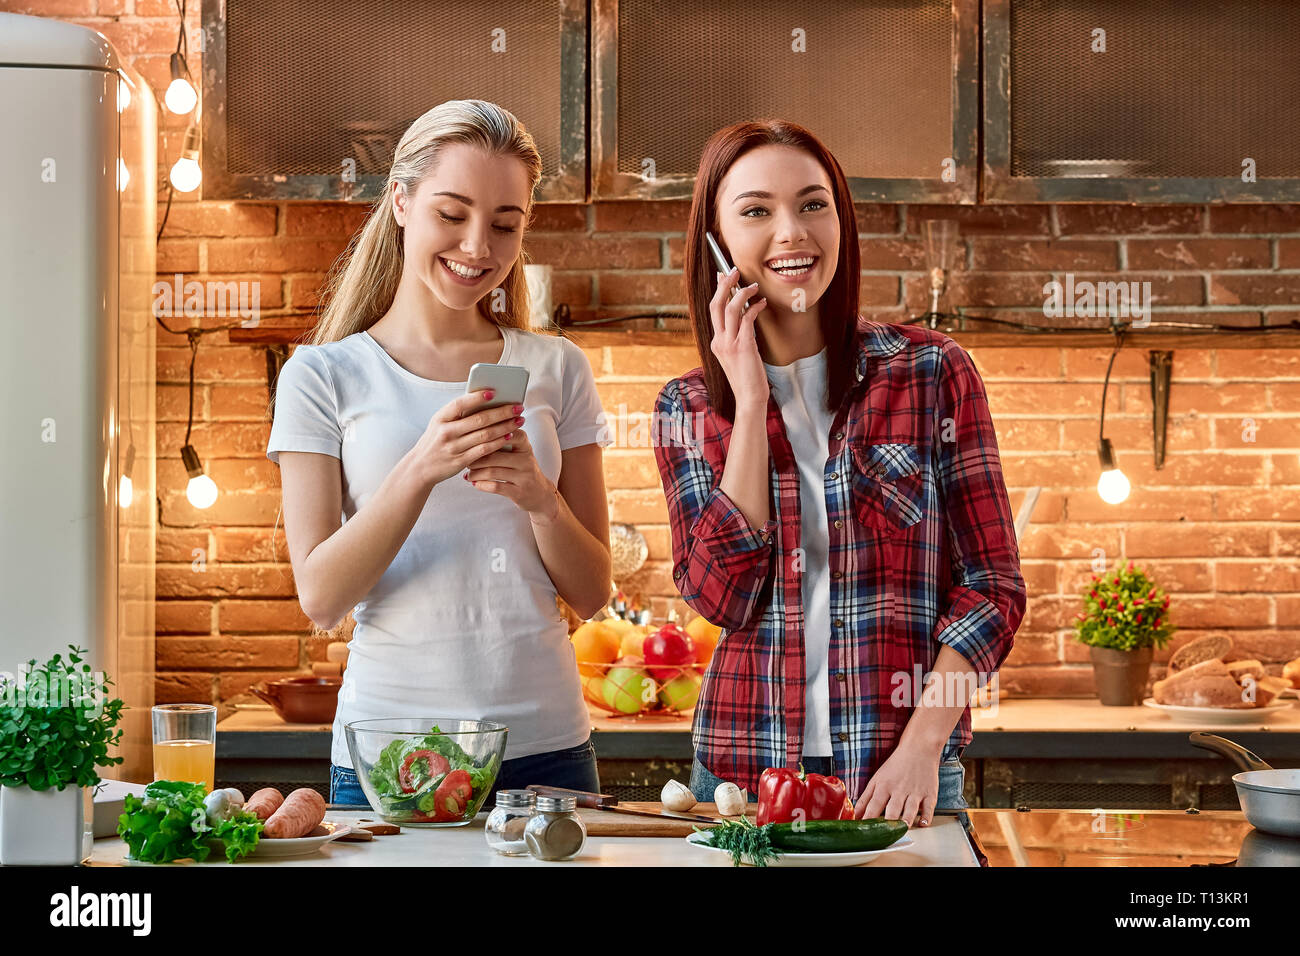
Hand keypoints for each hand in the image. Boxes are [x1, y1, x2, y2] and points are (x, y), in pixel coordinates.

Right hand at [414, 390, 522, 485]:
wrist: (420, 467)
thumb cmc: (435, 441)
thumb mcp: (439, 424)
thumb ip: (457, 414)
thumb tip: (486, 400)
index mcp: (440, 418)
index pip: (460, 404)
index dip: (477, 397)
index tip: (494, 391)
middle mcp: (446, 432)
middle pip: (479, 419)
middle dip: (502, 412)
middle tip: (519, 407)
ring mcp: (453, 447)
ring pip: (485, 435)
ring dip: (505, 427)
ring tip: (519, 420)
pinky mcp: (460, 461)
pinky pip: (484, 450)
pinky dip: (499, 442)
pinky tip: (510, 436)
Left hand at [463, 429, 559, 520]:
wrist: (540, 493)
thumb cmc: (522, 468)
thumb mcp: (518, 451)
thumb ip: (501, 440)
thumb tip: (472, 428)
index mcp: (524, 444)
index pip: (504, 433)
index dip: (484, 436)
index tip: (469, 438)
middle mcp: (526, 459)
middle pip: (494, 455)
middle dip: (475, 458)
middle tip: (465, 460)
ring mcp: (525, 476)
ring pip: (493, 471)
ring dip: (476, 473)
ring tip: (468, 474)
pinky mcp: (520, 492)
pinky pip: (496, 487)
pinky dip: (482, 485)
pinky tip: (475, 483)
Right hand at [709, 266, 768, 405]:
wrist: (749, 398)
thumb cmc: (747, 379)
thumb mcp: (737, 356)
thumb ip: (737, 338)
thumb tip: (745, 317)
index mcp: (715, 342)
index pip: (713, 310)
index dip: (718, 291)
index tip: (723, 276)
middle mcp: (718, 341)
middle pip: (715, 304)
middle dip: (724, 284)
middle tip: (734, 271)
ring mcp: (729, 344)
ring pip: (730, 308)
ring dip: (742, 293)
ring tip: (753, 286)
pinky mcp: (742, 347)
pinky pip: (746, 319)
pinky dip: (755, 308)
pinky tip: (762, 304)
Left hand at [853, 739, 940, 826]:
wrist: (919, 749)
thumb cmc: (896, 765)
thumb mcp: (877, 779)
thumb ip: (866, 798)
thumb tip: (856, 815)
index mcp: (884, 786)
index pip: (873, 806)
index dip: (868, 820)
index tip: (864, 831)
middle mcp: (899, 790)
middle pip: (892, 809)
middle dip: (888, 823)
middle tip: (883, 836)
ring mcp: (915, 792)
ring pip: (910, 810)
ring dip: (906, 820)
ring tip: (902, 829)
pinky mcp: (929, 794)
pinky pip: (929, 807)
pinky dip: (926, 817)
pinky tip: (922, 824)